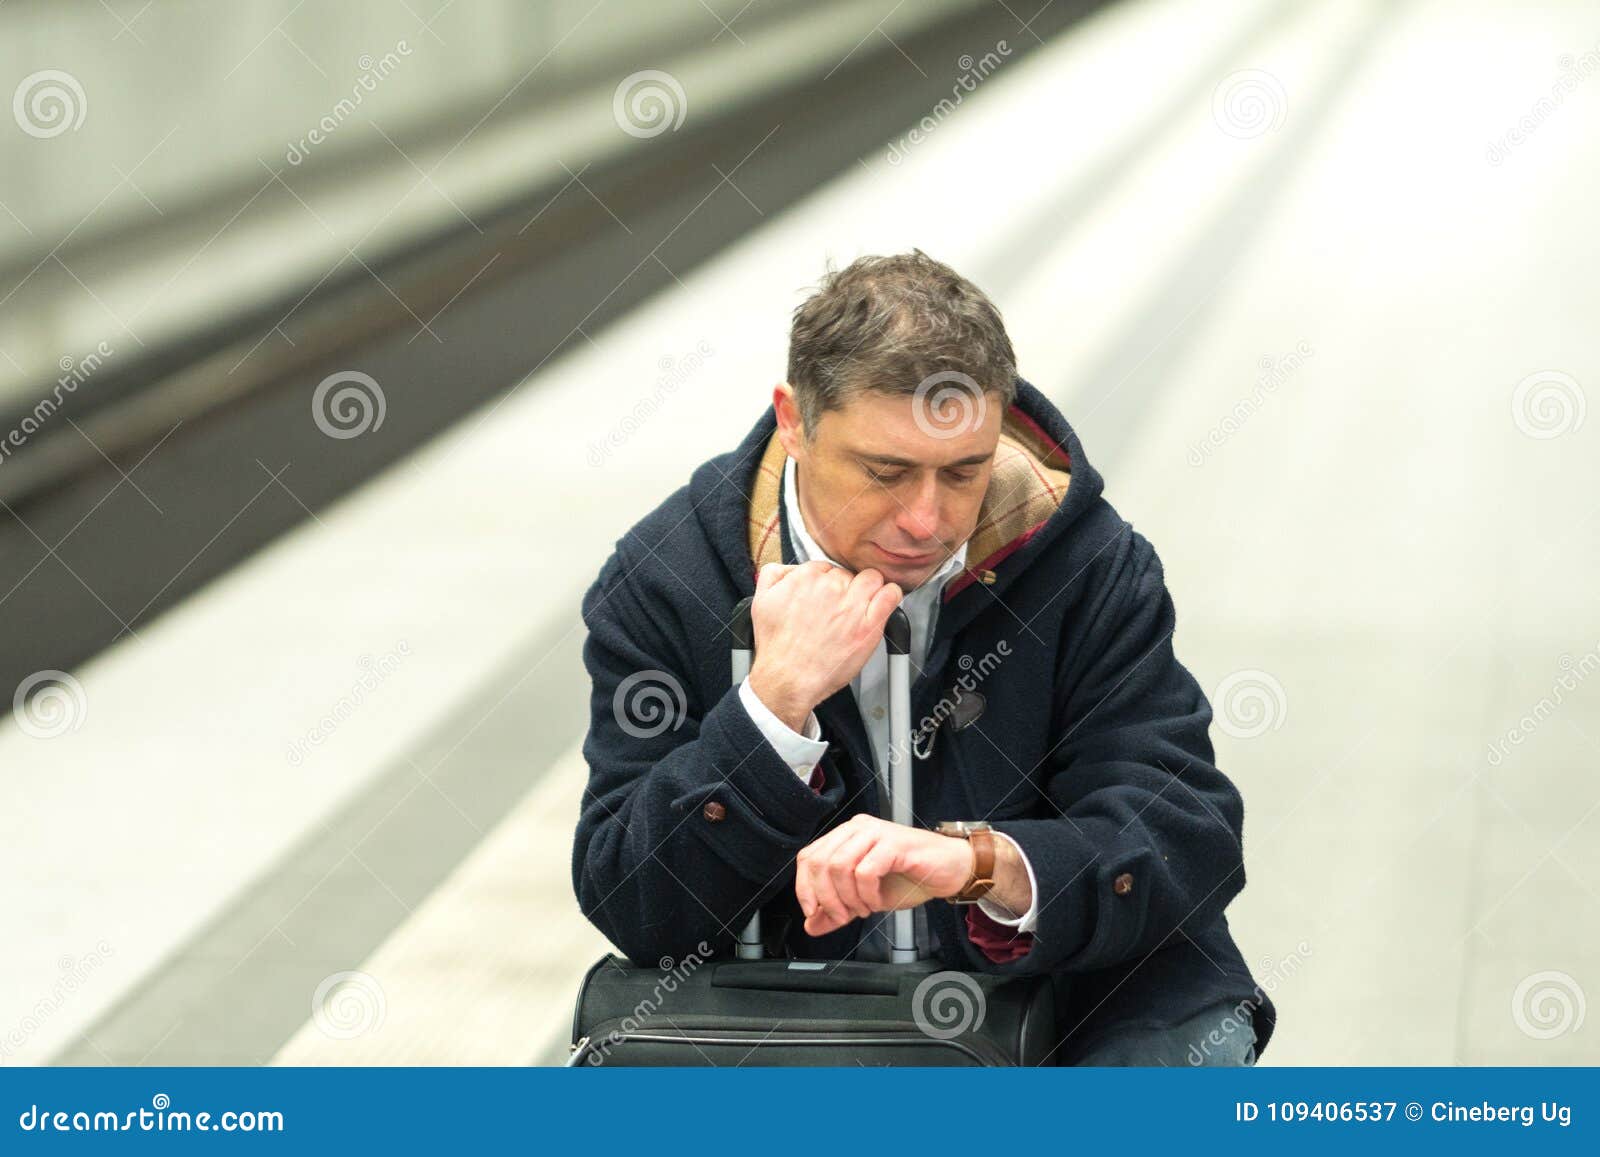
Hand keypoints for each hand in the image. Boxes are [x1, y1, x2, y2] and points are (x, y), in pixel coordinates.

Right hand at [746, 560, 901, 730]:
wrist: (788, 678)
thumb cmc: (777, 647)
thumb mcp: (761, 601)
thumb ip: (774, 575)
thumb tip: (791, 568)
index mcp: (806, 578)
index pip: (828, 567)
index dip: (828, 583)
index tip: (827, 597)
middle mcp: (830, 588)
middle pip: (849, 574)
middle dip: (846, 588)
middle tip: (840, 609)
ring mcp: (852, 605)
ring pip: (873, 579)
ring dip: (869, 589)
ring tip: (862, 606)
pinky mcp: (869, 624)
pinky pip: (891, 595)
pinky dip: (891, 596)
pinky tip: (883, 603)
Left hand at [794, 814, 972, 936]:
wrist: (951, 869)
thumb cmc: (911, 877)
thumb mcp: (866, 899)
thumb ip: (837, 911)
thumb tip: (811, 925)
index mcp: (846, 836)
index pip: (808, 857)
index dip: (805, 888)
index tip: (813, 913)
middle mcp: (857, 828)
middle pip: (820, 862)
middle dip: (827, 898)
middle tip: (843, 917)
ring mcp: (876, 833)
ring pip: (840, 866)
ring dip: (847, 898)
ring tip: (863, 909)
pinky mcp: (894, 843)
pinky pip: (866, 871)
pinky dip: (867, 894)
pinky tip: (878, 901)